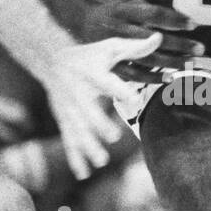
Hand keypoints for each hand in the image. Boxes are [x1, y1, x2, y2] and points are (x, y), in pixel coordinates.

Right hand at [39, 32, 161, 180]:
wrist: (51, 59)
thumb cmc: (89, 54)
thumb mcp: (110, 47)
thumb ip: (134, 48)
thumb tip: (159, 37)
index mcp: (92, 73)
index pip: (107, 82)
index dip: (120, 90)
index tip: (134, 99)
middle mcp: (78, 92)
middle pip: (88, 111)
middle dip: (99, 125)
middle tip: (114, 138)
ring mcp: (69, 109)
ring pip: (77, 130)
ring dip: (88, 146)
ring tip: (101, 162)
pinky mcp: (64, 120)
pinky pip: (69, 140)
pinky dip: (75, 157)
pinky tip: (84, 174)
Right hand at [76, 0, 203, 81]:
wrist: (80, 23)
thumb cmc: (112, 12)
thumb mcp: (126, 3)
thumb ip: (147, 8)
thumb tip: (177, 15)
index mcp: (123, 10)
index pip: (153, 13)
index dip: (174, 19)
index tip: (193, 24)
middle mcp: (119, 29)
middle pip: (153, 38)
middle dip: (179, 44)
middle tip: (200, 48)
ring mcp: (114, 49)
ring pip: (146, 58)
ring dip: (171, 62)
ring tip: (190, 63)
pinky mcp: (111, 64)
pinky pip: (134, 74)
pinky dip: (152, 78)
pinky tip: (170, 78)